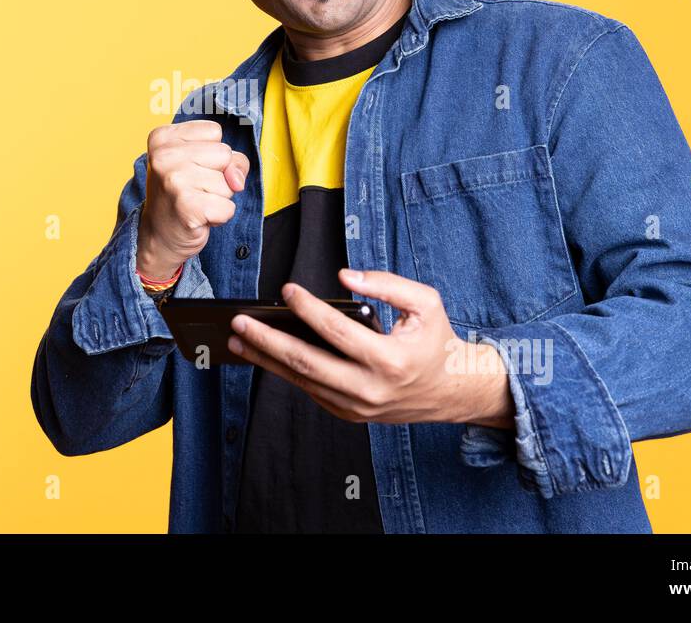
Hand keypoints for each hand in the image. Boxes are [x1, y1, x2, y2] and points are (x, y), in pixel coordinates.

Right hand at [136, 120, 248, 278]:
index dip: (212, 154)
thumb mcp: (201, 163)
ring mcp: (174, 181)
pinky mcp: (187, 206)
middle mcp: (164, 156)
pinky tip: (199, 218)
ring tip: (196, 202)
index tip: (191, 169)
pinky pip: (228, 207)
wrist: (158, 237)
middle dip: (219, 175)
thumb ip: (228, 159)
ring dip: (219, 197)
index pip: (214, 131)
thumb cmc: (181, 195)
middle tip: (195, 189)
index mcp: (163, 138)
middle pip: (224, 153)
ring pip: (229, 183)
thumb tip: (237, 180)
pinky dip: (220, 217)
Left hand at [226, 268, 514, 427]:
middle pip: (307, 363)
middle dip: (268, 341)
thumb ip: (387, 284)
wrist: (451, 391)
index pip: (337, 332)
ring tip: (239, 340)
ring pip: (302, 381)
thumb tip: (345, 276)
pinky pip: (311, 390)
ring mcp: (357, 406)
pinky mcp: (349, 414)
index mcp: (390, 359)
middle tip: (240, 323)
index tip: (287, 290)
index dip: (309, 309)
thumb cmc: (437, 341)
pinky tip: (264, 355)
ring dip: (266, 360)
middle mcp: (370, 388)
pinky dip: (286, 372)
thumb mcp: (426, 303)